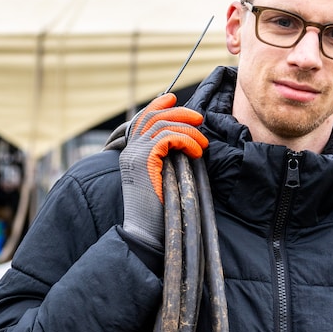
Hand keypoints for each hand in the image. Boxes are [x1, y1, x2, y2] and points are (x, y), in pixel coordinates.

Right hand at [119, 93, 206, 246]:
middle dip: (178, 112)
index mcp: (131, 154)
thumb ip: (167, 159)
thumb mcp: (163, 179)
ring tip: (202, 144)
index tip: (173, 98)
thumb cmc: (159, 212)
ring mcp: (135, 154)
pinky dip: (186, 140)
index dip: (157, 105)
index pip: (141, 119)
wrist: (146, 233)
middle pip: (153, 117)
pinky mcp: (144, 160)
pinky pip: (168, 137)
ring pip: (162, 124)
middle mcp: (129, 152)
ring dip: (188, 130)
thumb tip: (185, 142)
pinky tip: (197, 151)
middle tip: (199, 119)